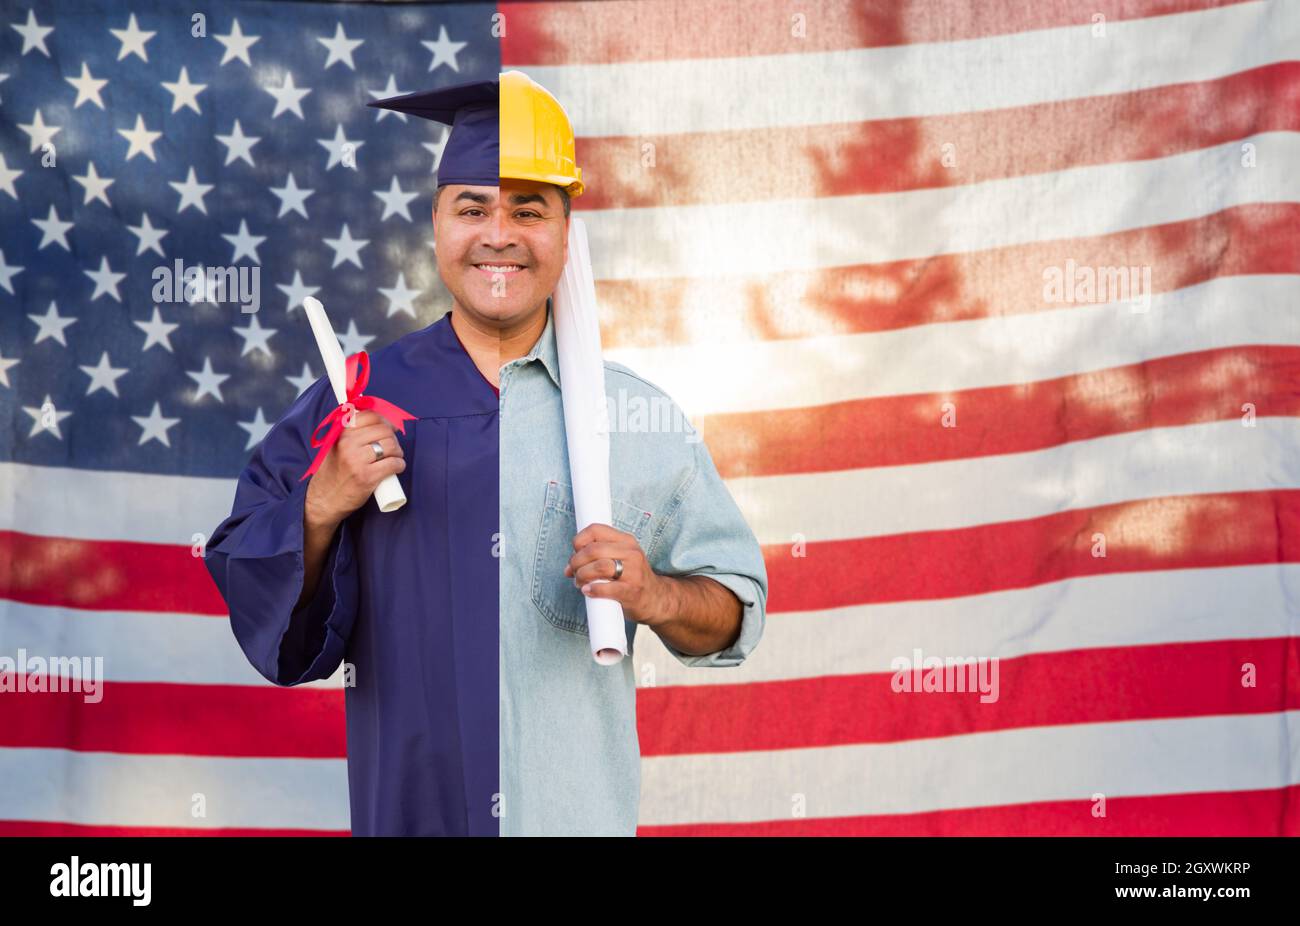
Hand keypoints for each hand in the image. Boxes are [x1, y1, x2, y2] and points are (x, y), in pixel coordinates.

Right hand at [304, 409, 405, 526]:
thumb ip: (350, 433)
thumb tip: (377, 420)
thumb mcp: (335, 446)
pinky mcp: (366, 477)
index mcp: (341, 434)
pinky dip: (399, 465)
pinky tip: (396, 467)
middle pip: (384, 430)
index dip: (385, 421)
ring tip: (394, 458)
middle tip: (392, 448)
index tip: (390, 428)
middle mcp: (348, 444)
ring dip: (398, 452)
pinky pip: (393, 464)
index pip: (370, 416)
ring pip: (391, 446)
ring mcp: (357, 460)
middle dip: (393, 438)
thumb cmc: (333, 473)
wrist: (323, 499)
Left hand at [564, 522, 670, 625]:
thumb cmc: (632, 578)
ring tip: (580, 583)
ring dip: (582, 575)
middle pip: (593, 550)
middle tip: (573, 572)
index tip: (574, 552)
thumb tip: (569, 566)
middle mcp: (631, 553)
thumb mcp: (622, 558)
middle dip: (576, 562)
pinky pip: (606, 588)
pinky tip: (588, 591)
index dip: (579, 540)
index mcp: (626, 541)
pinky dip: (592, 590)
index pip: (596, 530)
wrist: (656, 599)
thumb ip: (598, 556)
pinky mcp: (631, 591)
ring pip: (599, 567)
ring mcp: (633, 572)